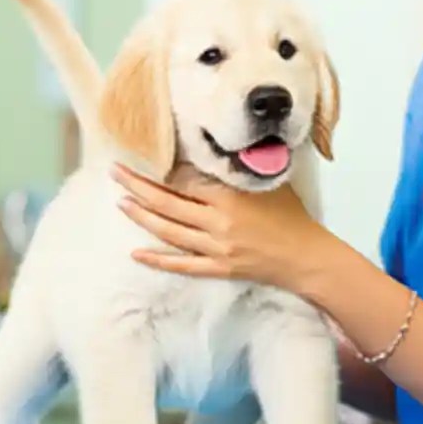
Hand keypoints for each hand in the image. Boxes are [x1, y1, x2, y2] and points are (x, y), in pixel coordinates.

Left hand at [112, 165, 333, 293]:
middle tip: (115, 172)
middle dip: (138, 186)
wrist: (307, 257)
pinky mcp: (220, 268)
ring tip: (121, 203)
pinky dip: (158, 260)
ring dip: (142, 216)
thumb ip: (237, 173)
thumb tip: (210, 155)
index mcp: (231, 197)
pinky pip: (182, 265)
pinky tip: (137, 253)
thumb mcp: (267, 185)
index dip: (161, 170)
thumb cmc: (291, 216)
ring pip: (169, 231)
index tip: (143, 158)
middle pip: (168, 202)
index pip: (185, 180)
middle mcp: (220, 222)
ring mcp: (218, 248)